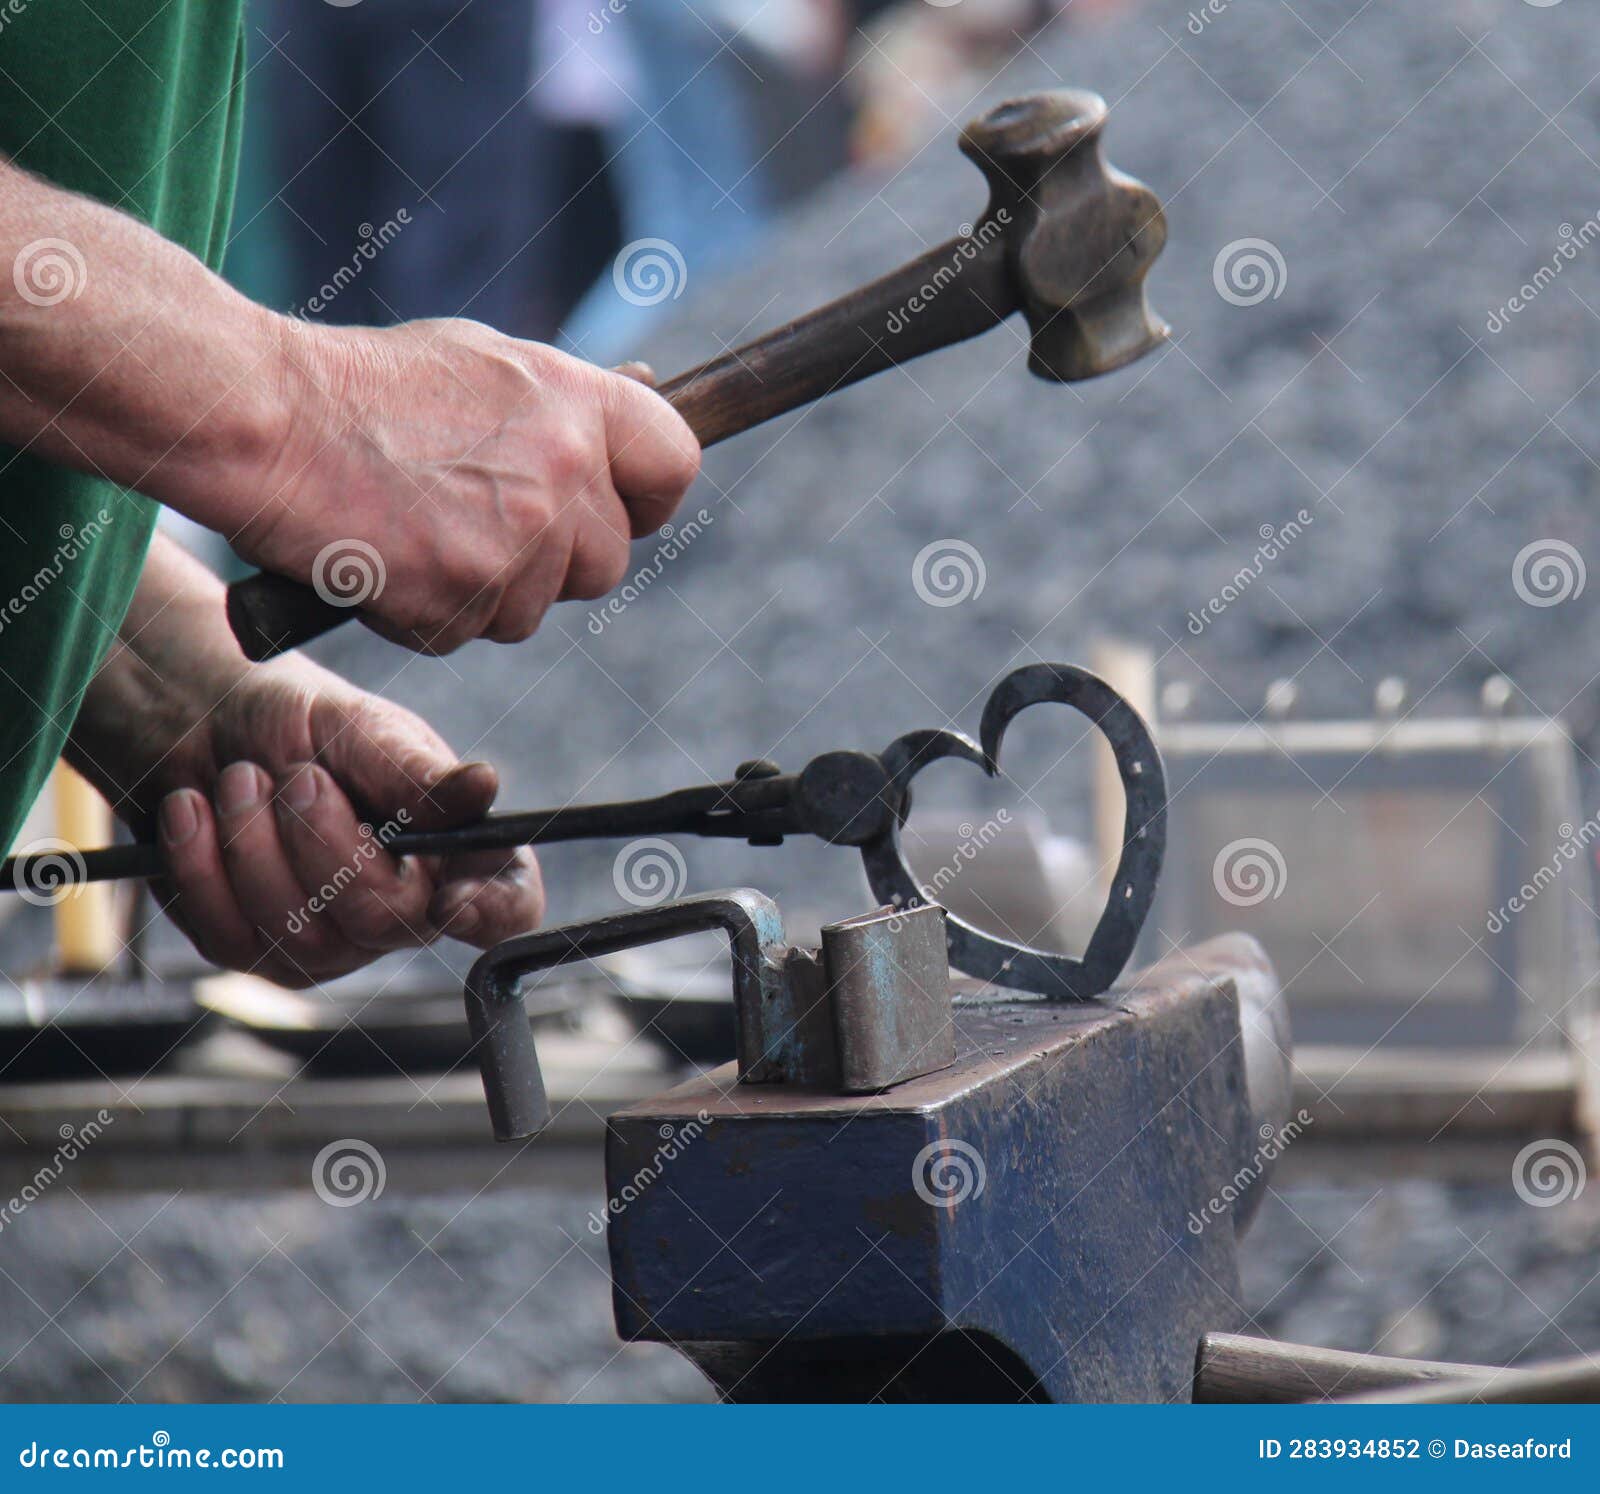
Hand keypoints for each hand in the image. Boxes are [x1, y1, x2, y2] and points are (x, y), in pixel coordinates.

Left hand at [143, 654, 541, 985]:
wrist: (199, 728)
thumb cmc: (300, 724)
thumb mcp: (360, 729)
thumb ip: (416, 772)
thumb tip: (483, 787)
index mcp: (456, 849)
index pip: (508, 905)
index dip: (492, 912)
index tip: (451, 899)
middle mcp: (406, 909)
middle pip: (385, 918)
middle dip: (325, 842)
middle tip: (296, 775)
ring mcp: (333, 943)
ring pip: (300, 931)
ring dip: (254, 842)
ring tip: (240, 777)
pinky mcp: (259, 953)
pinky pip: (231, 936)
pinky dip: (202, 864)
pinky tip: (194, 810)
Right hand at [233, 318, 699, 653]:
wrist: (267, 420)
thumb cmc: (368, 388)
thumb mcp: (486, 362)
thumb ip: (565, 404)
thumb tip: (635, 416)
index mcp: (577, 403)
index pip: (675, 465)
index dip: (647, 497)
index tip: (618, 507)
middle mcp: (563, 474)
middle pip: (608, 561)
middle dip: (557, 560)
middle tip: (484, 523)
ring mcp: (516, 542)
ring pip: (537, 608)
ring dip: (489, 589)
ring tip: (421, 529)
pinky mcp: (463, 597)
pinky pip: (469, 630)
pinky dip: (430, 611)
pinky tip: (390, 557)